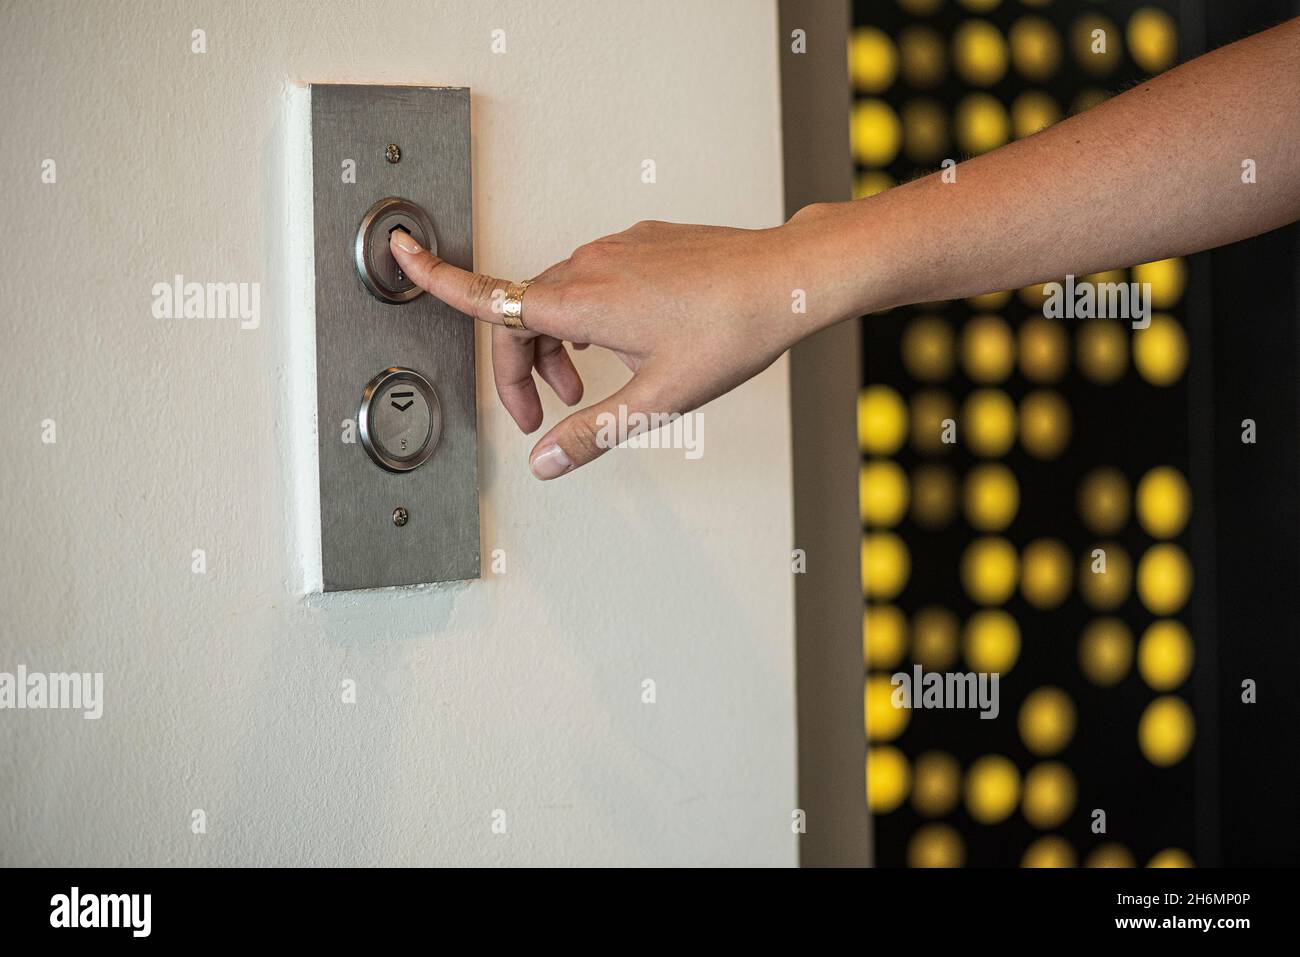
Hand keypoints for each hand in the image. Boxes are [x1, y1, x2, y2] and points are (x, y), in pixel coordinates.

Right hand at [390, 218, 823, 478]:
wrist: (785, 277)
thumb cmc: (732, 329)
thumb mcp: (658, 399)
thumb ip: (592, 432)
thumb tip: (544, 461)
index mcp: (582, 301)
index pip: (489, 294)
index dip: (437, 279)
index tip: (399, 255)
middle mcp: (591, 265)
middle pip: (523, 311)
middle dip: (522, 365)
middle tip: (545, 410)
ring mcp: (618, 249)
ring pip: (559, 296)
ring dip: (558, 343)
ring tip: (588, 383)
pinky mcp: (643, 243)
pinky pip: (594, 279)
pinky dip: (589, 316)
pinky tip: (626, 343)